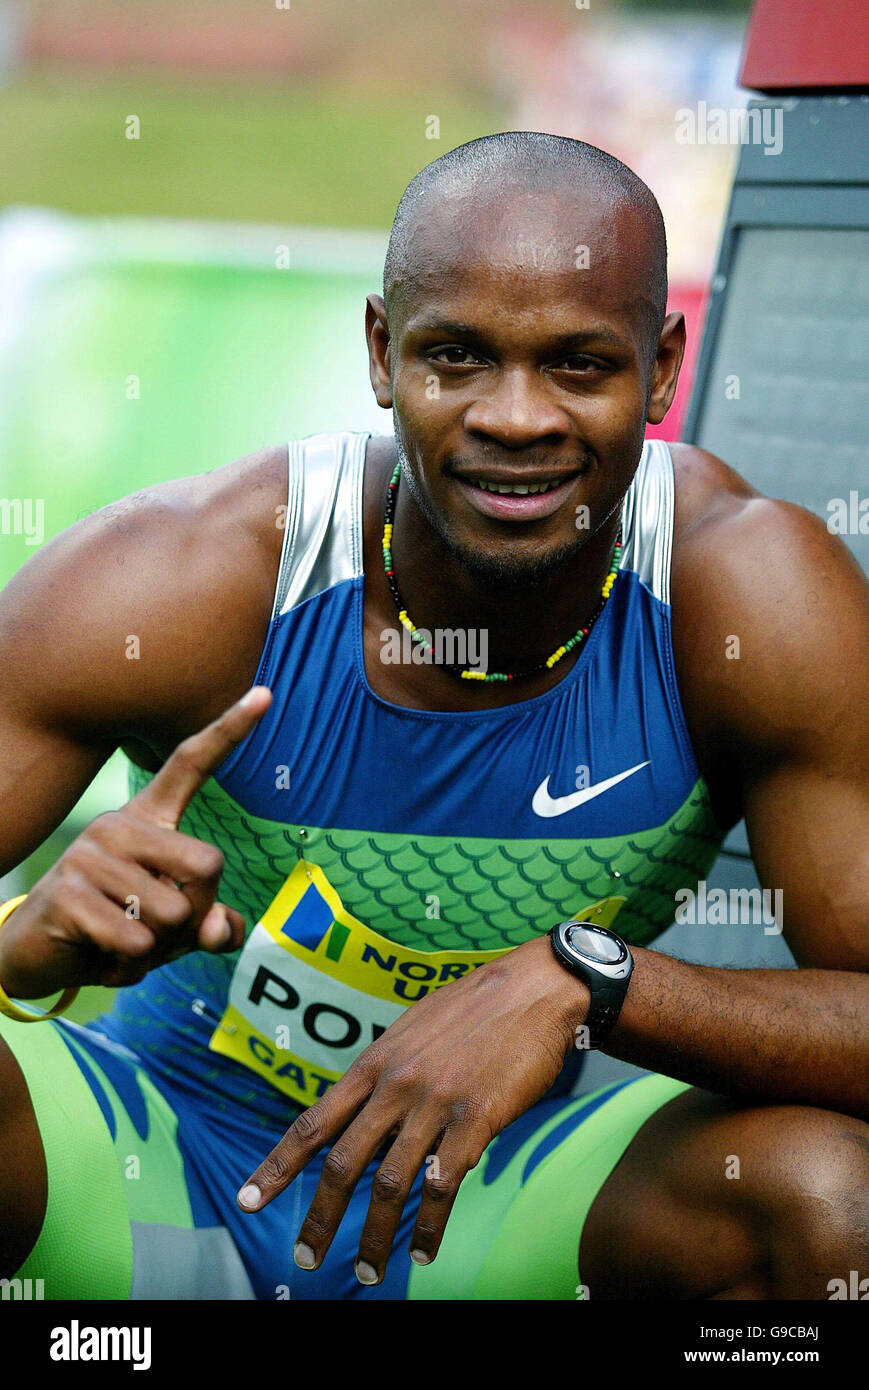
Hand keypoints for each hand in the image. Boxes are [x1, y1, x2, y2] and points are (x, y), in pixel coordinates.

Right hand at [0, 686, 271, 997]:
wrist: (42, 952)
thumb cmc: (121, 927)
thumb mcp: (176, 927)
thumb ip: (211, 923)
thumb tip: (220, 929)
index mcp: (150, 819)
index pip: (191, 764)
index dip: (230, 730)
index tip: (266, 693)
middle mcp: (119, 825)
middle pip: (207, 865)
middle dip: (197, 913)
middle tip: (161, 928)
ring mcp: (89, 855)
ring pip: (173, 914)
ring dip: (160, 947)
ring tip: (126, 940)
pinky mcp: (68, 894)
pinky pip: (137, 941)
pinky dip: (132, 965)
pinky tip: (105, 956)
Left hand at [238, 932, 588, 1282]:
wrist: (535, 986)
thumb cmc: (475, 1007)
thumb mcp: (413, 1028)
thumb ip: (387, 1070)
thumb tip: (368, 1107)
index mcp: (375, 1063)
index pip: (313, 1123)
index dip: (276, 1166)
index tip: (247, 1200)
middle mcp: (395, 1085)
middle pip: (343, 1164)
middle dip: (319, 1218)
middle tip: (304, 1258)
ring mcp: (435, 1103)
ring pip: (390, 1185)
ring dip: (375, 1237)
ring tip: (369, 1272)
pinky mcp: (476, 1120)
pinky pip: (443, 1187)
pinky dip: (430, 1227)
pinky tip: (424, 1251)